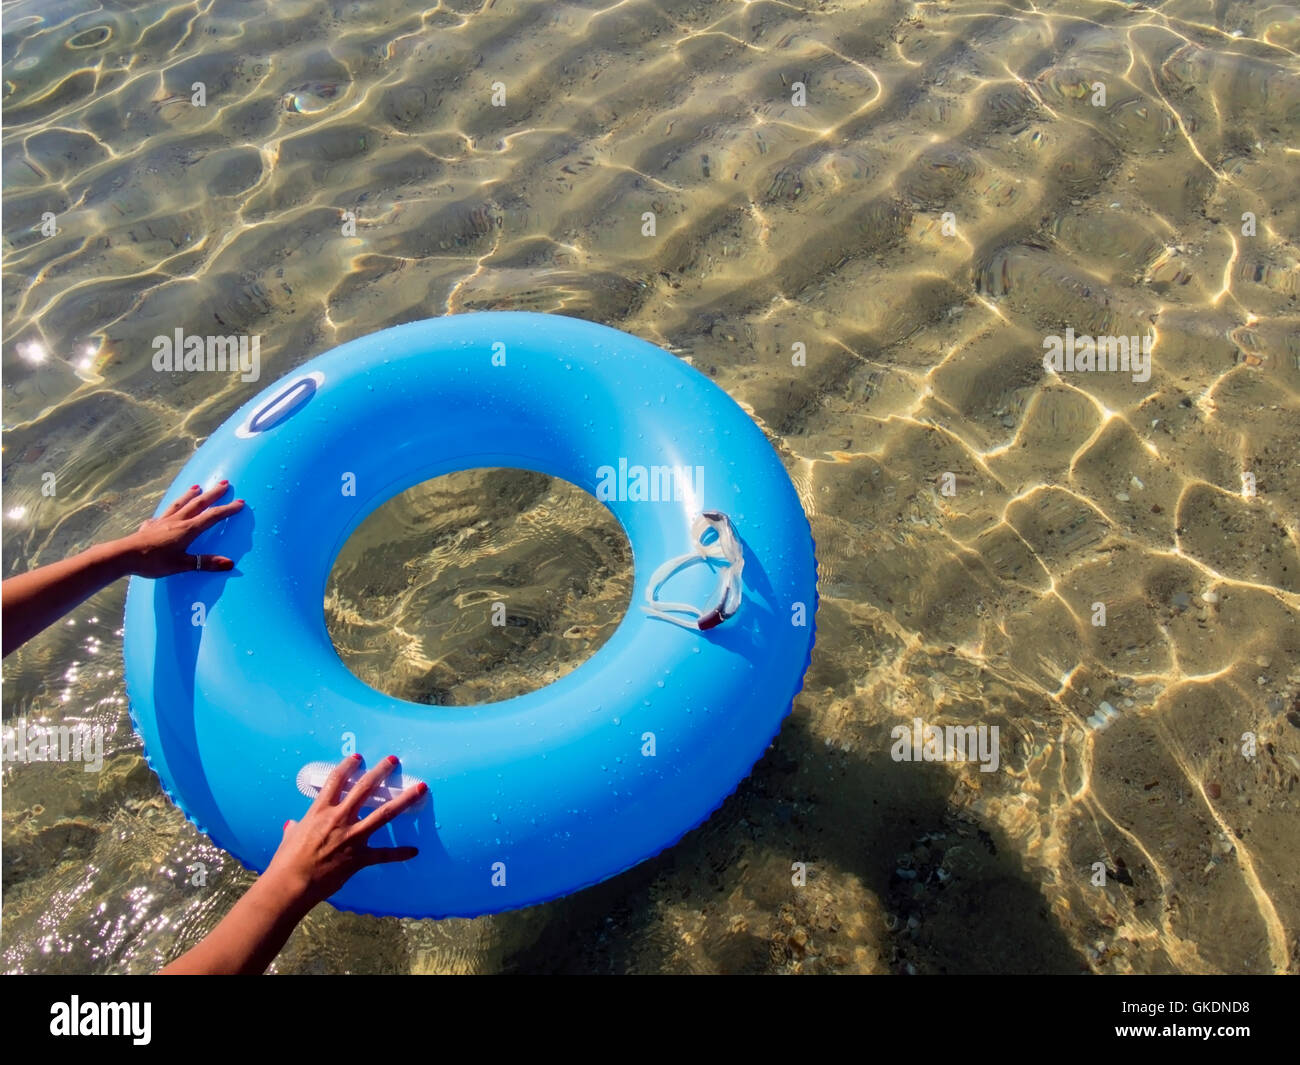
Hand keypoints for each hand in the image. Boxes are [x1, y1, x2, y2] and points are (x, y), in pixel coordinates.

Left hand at [117, 482, 244, 575]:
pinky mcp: (151, 525)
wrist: (124, 555)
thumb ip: (205, 563)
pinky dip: (169, 510)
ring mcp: (163, 521)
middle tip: (224, 483)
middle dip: (213, 494)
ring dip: (190, 495)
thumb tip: (230, 563)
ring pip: (180, 504)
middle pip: (198, 504)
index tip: (240, 502)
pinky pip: (163, 514)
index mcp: (188, 529)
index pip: (212, 516)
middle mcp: (177, 521)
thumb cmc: (153, 561)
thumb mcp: (181, 564)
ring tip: (197, 486)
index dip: (227, 509)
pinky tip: (165, 513)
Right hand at [265, 754, 424, 908]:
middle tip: (393, 760)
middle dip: (381, 771)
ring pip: (384, 813)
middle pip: (365, 788)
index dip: (348, 766)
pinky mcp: (359, 857)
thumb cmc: (286, 861)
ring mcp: (352, 837)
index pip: (336, 780)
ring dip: (403, 800)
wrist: (291, 883)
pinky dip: (400, 853)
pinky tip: (414, 851)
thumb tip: (291, 827)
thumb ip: (294, 830)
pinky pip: (384, 854)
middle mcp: (340, 819)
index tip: (358, 757)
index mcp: (320, 811)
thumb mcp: (289, 839)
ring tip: (419, 788)